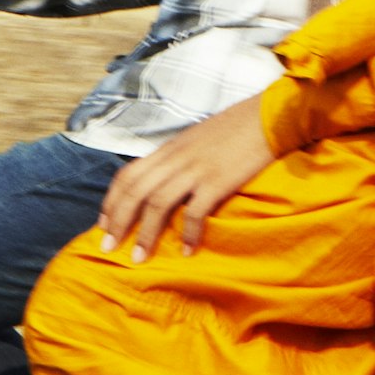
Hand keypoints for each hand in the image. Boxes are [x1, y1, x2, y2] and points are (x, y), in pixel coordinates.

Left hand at [99, 99, 278, 260]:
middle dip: (118, 221)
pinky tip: (188, 252)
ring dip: (145, 233)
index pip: (128, 174)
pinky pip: (196, 211)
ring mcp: (196, 168)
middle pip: (135, 191)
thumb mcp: (198, 139)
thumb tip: (165, 181)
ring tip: (139, 258)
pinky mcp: (218, 180)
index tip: (104, 225)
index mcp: (169, 149)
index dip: (112, 201)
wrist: (270, 116)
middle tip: (109, 248)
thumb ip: (179, 158)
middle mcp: (176, 158)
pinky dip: (189, 233)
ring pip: (157, 203)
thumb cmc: (237, 128)